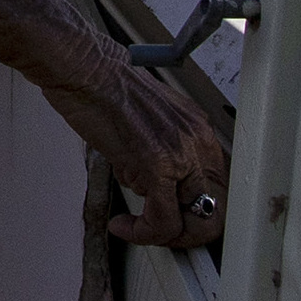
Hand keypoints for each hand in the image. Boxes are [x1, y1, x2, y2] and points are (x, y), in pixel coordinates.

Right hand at [36, 42, 229, 247]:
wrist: (82, 66)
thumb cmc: (102, 86)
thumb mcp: (148, 118)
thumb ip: (163, 149)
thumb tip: (155, 185)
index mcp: (199, 130)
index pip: (218, 189)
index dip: (195, 214)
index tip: (171, 218)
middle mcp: (199, 142)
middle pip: (216, 211)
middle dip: (187, 232)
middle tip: (158, 231)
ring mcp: (181, 154)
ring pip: (194, 222)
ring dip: (162, 233)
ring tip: (135, 224)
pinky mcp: (156, 165)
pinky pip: (162, 219)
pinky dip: (143, 232)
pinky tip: (123, 225)